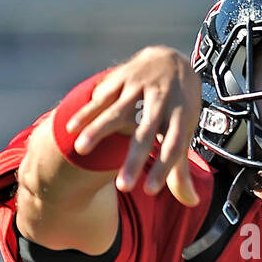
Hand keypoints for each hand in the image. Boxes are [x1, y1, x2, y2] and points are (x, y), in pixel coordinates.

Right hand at [64, 47, 201, 204]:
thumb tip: (191, 202)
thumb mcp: (185, 131)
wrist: (171, 59)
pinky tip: (71, 130)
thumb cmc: (178, 106)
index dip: (163, 168)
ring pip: (118, 111)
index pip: (174, 145)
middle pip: (146, 133)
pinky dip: (86, 112)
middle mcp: (161, 101)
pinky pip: (102, 96)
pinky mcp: (122, 77)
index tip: (149, 190)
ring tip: (81, 151)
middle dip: (134, 160)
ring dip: (98, 130)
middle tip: (123, 188)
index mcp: (181, 115)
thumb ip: (181, 168)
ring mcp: (140, 88)